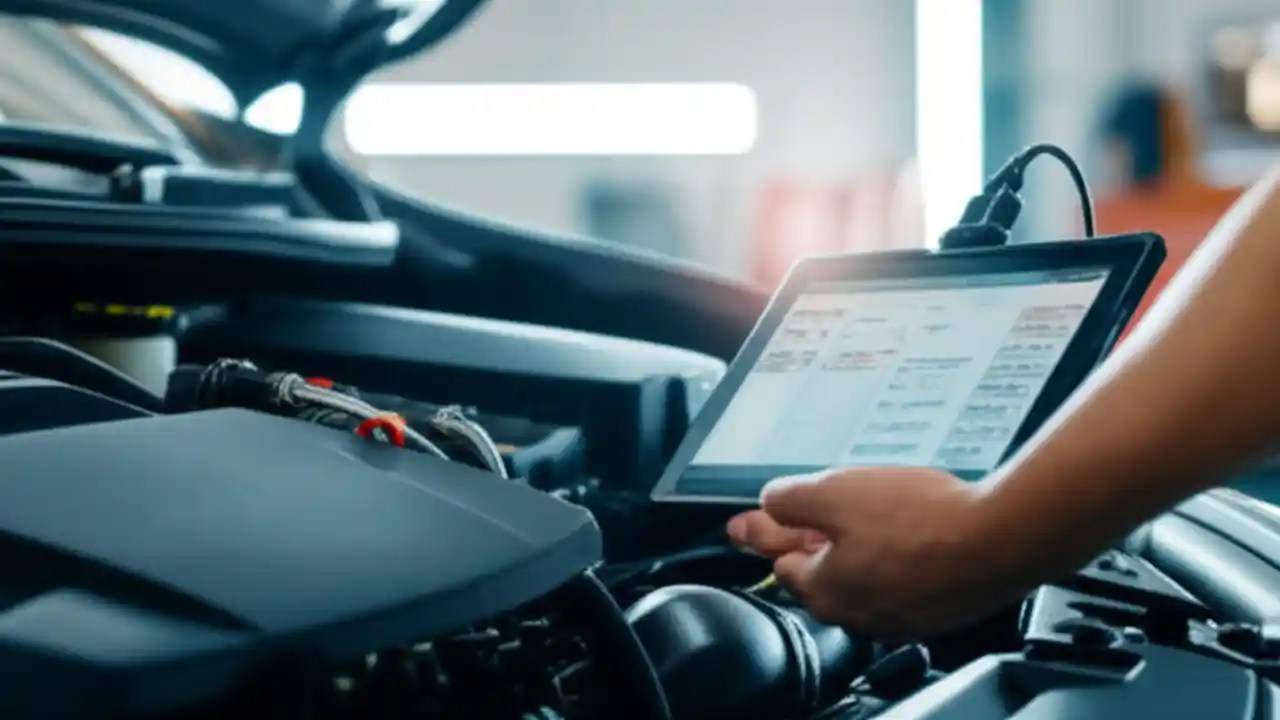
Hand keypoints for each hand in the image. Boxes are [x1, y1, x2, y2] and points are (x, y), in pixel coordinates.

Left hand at [727, 468, 1031, 639]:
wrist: (1000, 538)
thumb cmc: (919, 519)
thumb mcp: (834, 492)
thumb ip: (789, 500)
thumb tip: (767, 505)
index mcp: (824, 590)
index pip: (782, 562)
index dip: (774, 530)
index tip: (758, 519)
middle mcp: (858, 615)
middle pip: (821, 573)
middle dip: (817, 539)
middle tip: (825, 503)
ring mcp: (899, 617)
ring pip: (862, 576)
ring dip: (860, 546)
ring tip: (877, 508)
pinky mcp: (936, 609)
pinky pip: (900, 581)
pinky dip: (897, 556)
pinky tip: (912, 528)